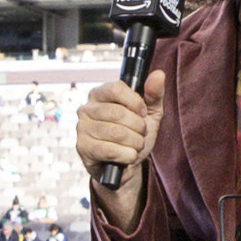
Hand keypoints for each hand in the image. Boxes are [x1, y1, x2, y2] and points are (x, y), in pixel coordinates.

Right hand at [77, 67, 169, 227]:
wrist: (125, 165)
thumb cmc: (134, 134)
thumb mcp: (149, 114)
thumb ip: (154, 94)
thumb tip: (159, 74)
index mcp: (100, 94)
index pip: (116, 88)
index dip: (135, 102)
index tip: (143, 113)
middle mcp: (86, 108)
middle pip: (118, 112)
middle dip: (138, 127)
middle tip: (141, 134)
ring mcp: (82, 128)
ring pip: (116, 132)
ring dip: (135, 142)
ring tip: (136, 145)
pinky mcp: (82, 148)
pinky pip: (109, 150)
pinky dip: (126, 155)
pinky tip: (129, 156)